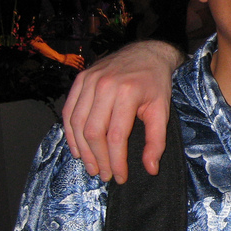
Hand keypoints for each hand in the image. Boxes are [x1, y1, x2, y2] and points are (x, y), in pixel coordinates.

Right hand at [62, 41, 182, 182]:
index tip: (119, 177)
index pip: (116, 136)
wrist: (147, 53)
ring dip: (82, 149)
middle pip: (93, 131)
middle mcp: (105, 85)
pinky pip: (69, 111)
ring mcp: (89, 80)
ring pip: (77, 123)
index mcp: (128, 93)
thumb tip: (150, 169)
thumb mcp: (162, 111)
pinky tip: (78, 149)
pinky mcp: (80, 79)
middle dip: (98, 158)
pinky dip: (70, 133)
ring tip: (91, 166)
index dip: (116, 161)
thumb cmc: (155, 83)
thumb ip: (156, 141)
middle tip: (104, 175)